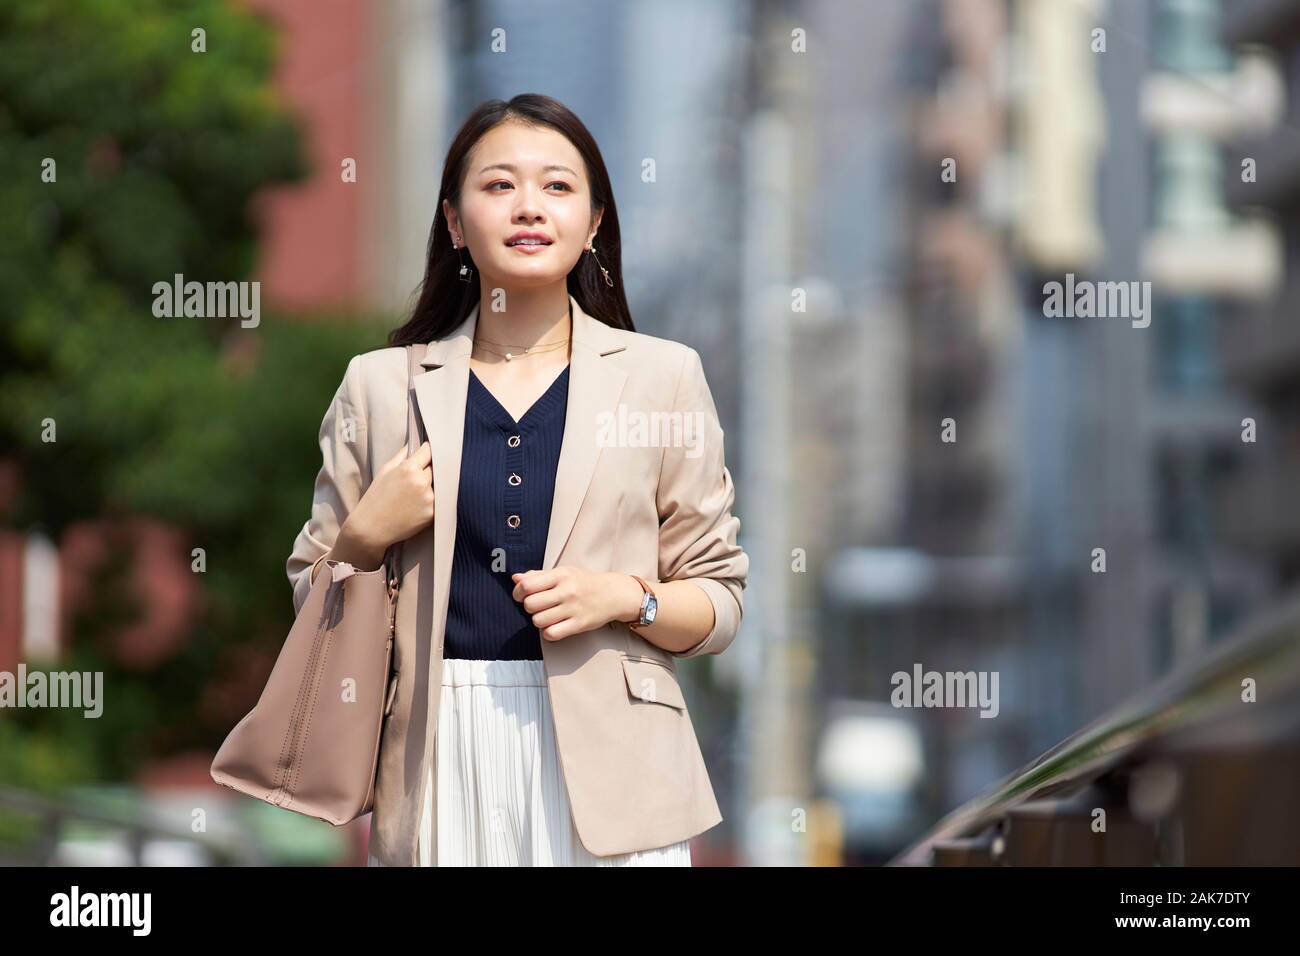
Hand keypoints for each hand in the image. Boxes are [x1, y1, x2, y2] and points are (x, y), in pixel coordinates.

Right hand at [341, 441, 434, 560]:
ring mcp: (429, 498)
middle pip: (436, 468)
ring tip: (414, 494)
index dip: (428, 451)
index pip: (429, 451)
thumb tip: (414, 444)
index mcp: (408, 469)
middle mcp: (421, 482)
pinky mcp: (432, 513)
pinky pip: (438, 501)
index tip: (428, 452)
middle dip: (429, 469)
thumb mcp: (384, 471)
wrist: (371, 528)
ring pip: (438, 485)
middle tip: (419, 476)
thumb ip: (401, 456)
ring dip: (432, 486)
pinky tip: (416, 505)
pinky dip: (431, 501)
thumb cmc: (375, 499)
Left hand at [511, 567, 643, 641]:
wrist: (614, 593)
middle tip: (538, 606)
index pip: (527, 585)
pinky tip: (554, 626)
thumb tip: (515, 578)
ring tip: (548, 616)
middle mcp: (567, 591)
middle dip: (529, 608)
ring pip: (538, 621)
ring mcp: (574, 608)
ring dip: (539, 620)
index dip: (519, 593)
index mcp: (561, 575)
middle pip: (530, 605)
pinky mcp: (579, 624)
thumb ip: (538, 575)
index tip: (522, 596)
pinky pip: (551, 634)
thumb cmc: (584, 582)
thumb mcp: (563, 572)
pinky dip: (548, 632)